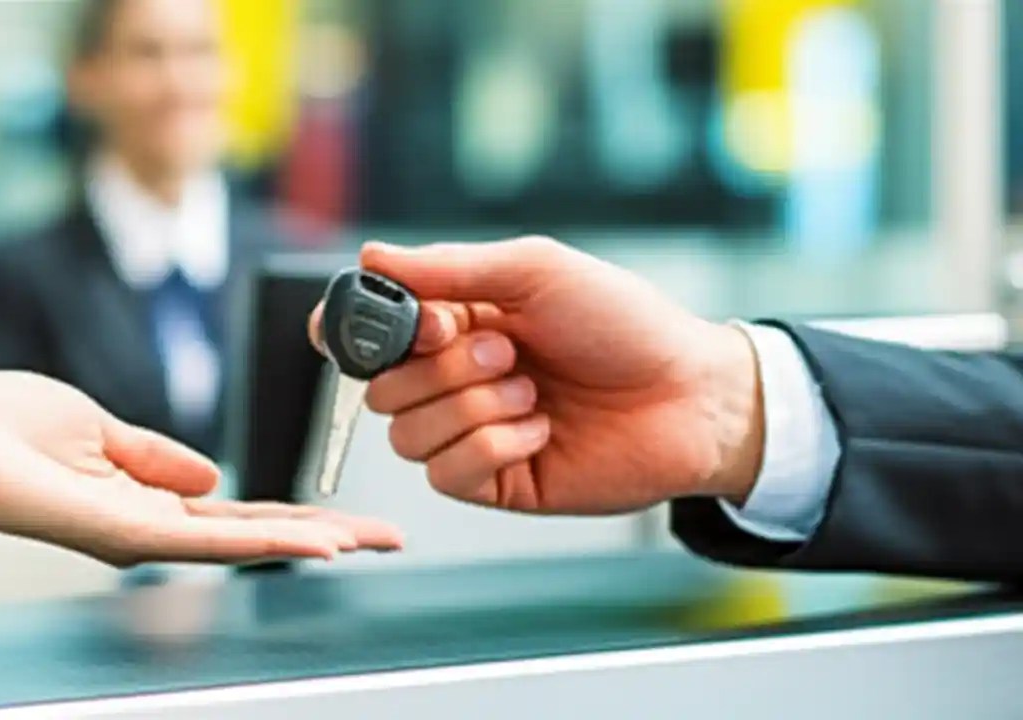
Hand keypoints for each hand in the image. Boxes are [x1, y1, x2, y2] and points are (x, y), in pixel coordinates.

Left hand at [0, 372, 402, 564]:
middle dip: (326, 533)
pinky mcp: (129, 535)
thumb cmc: (2, 429)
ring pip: (245, 542)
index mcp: (147, 498)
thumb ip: (157, 453)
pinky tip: (311, 541)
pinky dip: (267, 541)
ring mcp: (143, 535)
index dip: (296, 512)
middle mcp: (153, 526)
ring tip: (369, 540)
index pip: (239, 510)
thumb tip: (210, 473)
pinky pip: (210, 539)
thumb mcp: (99, 427)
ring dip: (312, 540)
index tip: (346, 516)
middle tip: (390, 537)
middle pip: (257, 531)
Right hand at [310, 237, 764, 515]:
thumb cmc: (624, 324)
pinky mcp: (495, 481)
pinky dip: (492, 446)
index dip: (376, 333)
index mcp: (458, 324)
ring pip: (406, 435)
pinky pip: (446, 473)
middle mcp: (457, 380)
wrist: (689, 396)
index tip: (423, 325)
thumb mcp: (536, 271)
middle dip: (444, 369)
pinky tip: (540, 431)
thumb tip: (371, 257)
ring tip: (533, 393)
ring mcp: (473, 433)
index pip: (375, 335)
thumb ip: (450, 267)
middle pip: (384, 389)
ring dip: (473, 408)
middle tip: (510, 352)